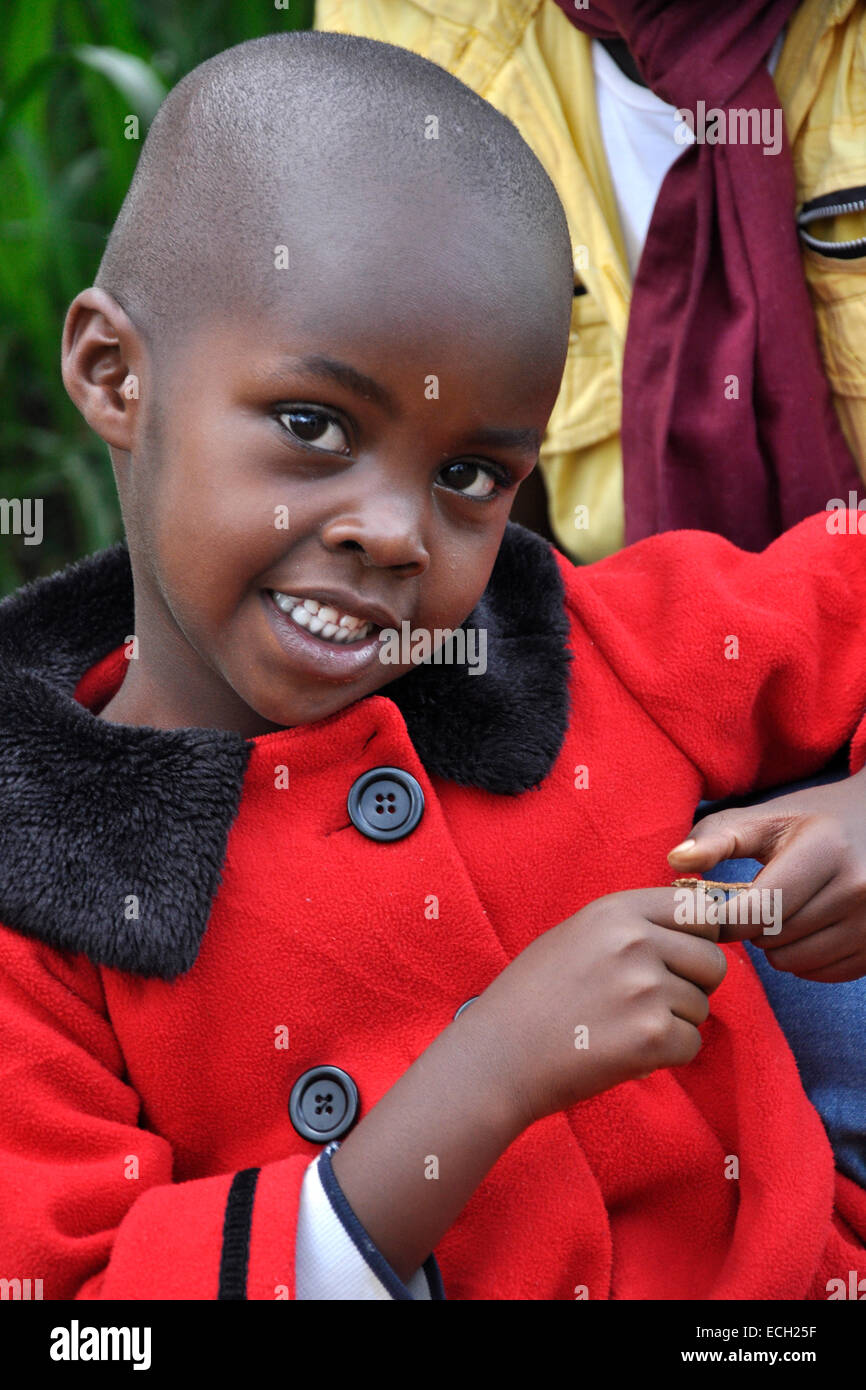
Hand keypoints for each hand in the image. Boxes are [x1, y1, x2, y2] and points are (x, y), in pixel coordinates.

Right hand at [474, 888, 726, 1129]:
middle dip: (694, 985)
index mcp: (616, 911)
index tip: (683, 958)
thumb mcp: (576, 935)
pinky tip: (626, 1052)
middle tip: (653, 1003)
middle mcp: (635, 942)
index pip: (698, 911)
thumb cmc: (531, 997)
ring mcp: (645, 989)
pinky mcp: (650, 1036)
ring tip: (624, 1028)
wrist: (497, 1055)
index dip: (698, 939)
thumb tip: (694, 922)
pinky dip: (667, 1055)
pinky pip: (692, 1044)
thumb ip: (631, 926)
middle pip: (712, 961)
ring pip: (702, 1007)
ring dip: (675, 1023)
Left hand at [667, 767, 865, 981]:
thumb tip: (675, 861)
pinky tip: (802, 928)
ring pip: (794, 962)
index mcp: (826, 850)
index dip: (724, 916)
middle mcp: (857, 888)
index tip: (711, 908)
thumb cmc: (814, 820)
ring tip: (779, 912)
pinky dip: (801, 959)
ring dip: (773, 944)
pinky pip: (820, 974)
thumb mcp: (767, 817)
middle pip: (773, 938)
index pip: (758, 909)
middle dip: (750, 925)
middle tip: (752, 902)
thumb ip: (717, 837)